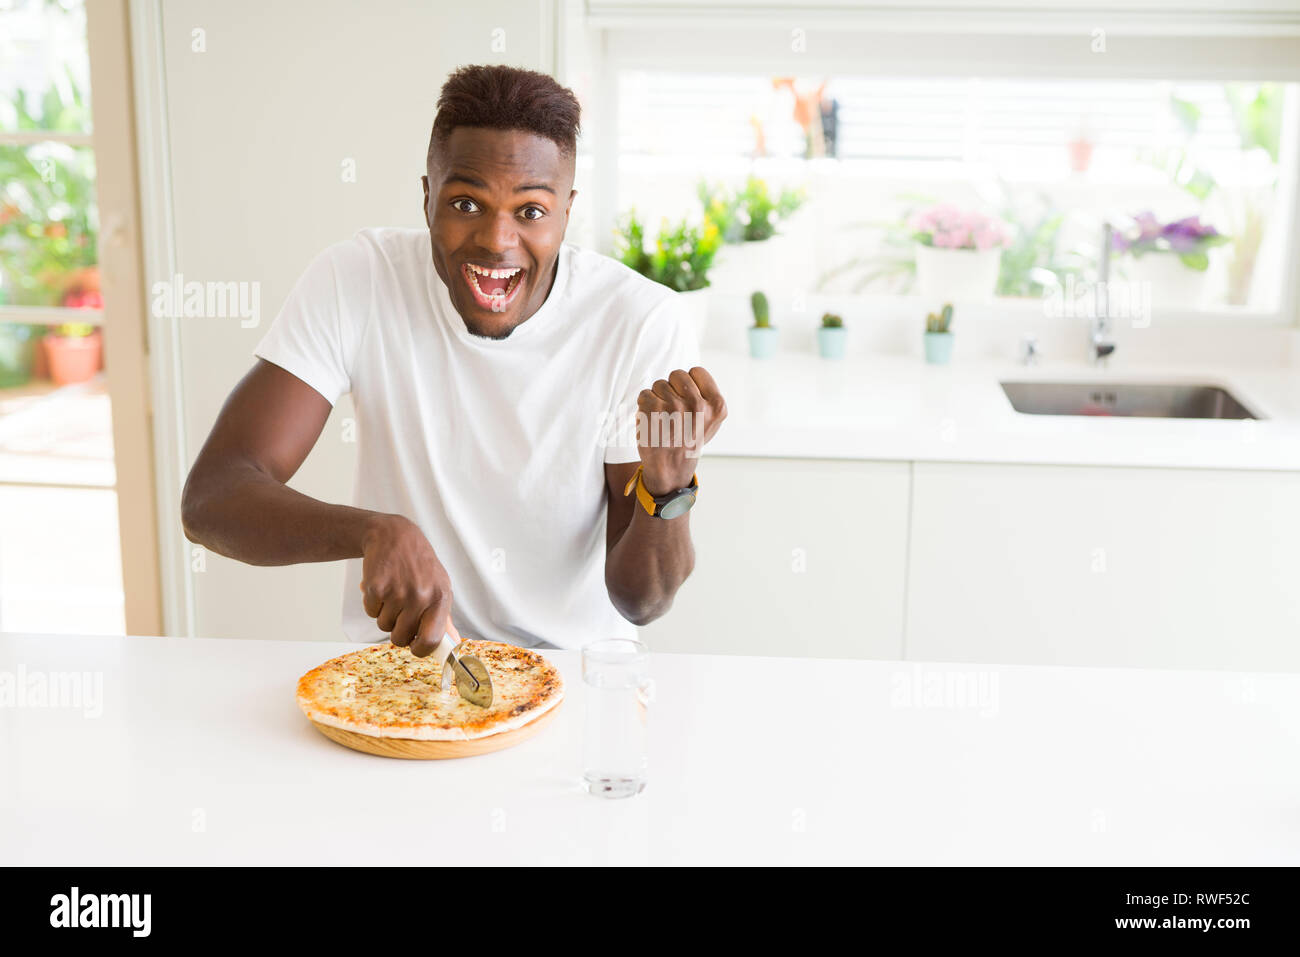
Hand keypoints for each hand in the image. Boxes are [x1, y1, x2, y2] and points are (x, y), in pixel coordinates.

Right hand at [359, 513, 453, 656]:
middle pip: (401, 637)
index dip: (420, 649)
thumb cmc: (419, 564)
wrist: (394, 535)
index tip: (414, 646)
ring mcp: (398, 591)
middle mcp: (421, 595)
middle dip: (397, 629)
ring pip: (384, 626)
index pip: (432, 639)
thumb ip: (443, 617)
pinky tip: (382, 586)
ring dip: (385, 614)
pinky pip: (370, 612)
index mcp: (440, 597)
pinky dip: (373, 603)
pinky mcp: (377, 587)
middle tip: (400, 610)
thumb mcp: (439, 585)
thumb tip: (452, 643)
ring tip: (393, 592)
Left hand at [636, 366, 726, 495]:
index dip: (688, 384)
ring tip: (664, 420)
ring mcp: (674, 405)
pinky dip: (645, 407)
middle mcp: (697, 404)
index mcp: (716, 405)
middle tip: (674, 412)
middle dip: (672, 388)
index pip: (697, 371)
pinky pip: (645, 394)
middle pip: (677, 374)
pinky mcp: (653, 408)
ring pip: (659, 384)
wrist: (670, 467)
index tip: (687, 401)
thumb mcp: (710, 421)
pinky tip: (653, 422)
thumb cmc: (689, 441)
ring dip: (658, 399)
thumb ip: (706, 396)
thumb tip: (692, 374)